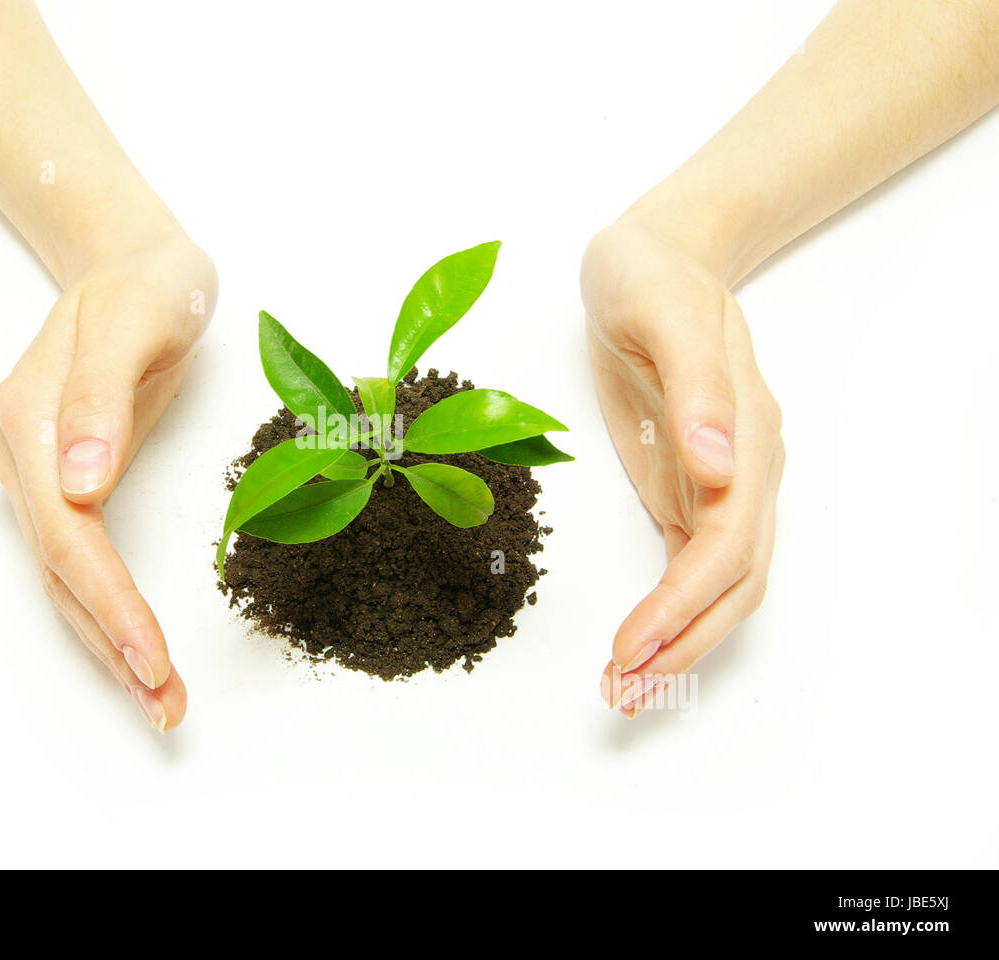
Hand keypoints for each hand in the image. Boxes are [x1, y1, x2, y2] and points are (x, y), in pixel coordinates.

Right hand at [0, 234, 216, 730]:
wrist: (132, 263)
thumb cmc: (146, 283)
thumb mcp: (137, 316)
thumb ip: (101, 398)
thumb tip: (81, 484)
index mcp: (30, 419)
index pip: (68, 532)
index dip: (108, 600)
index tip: (150, 659)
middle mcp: (21, 454)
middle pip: (61, 569)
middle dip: (113, 642)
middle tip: (165, 706)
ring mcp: (34, 470)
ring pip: (63, 576)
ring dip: (107, 642)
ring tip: (159, 703)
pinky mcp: (59, 480)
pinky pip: (79, 558)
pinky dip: (106, 609)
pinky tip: (135, 650)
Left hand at [581, 221, 783, 716]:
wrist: (657, 256)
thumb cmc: (654, 276)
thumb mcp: (664, 313)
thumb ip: (695, 389)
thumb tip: (720, 466)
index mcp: (744, 436)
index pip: (724, 543)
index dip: (682, 602)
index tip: (634, 645)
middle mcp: (743, 470)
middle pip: (731, 583)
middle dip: (681, 645)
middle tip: (622, 692)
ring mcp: (721, 482)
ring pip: (718, 585)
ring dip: (679, 643)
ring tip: (626, 688)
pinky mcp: (690, 486)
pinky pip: (691, 566)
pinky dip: (669, 614)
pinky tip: (638, 644)